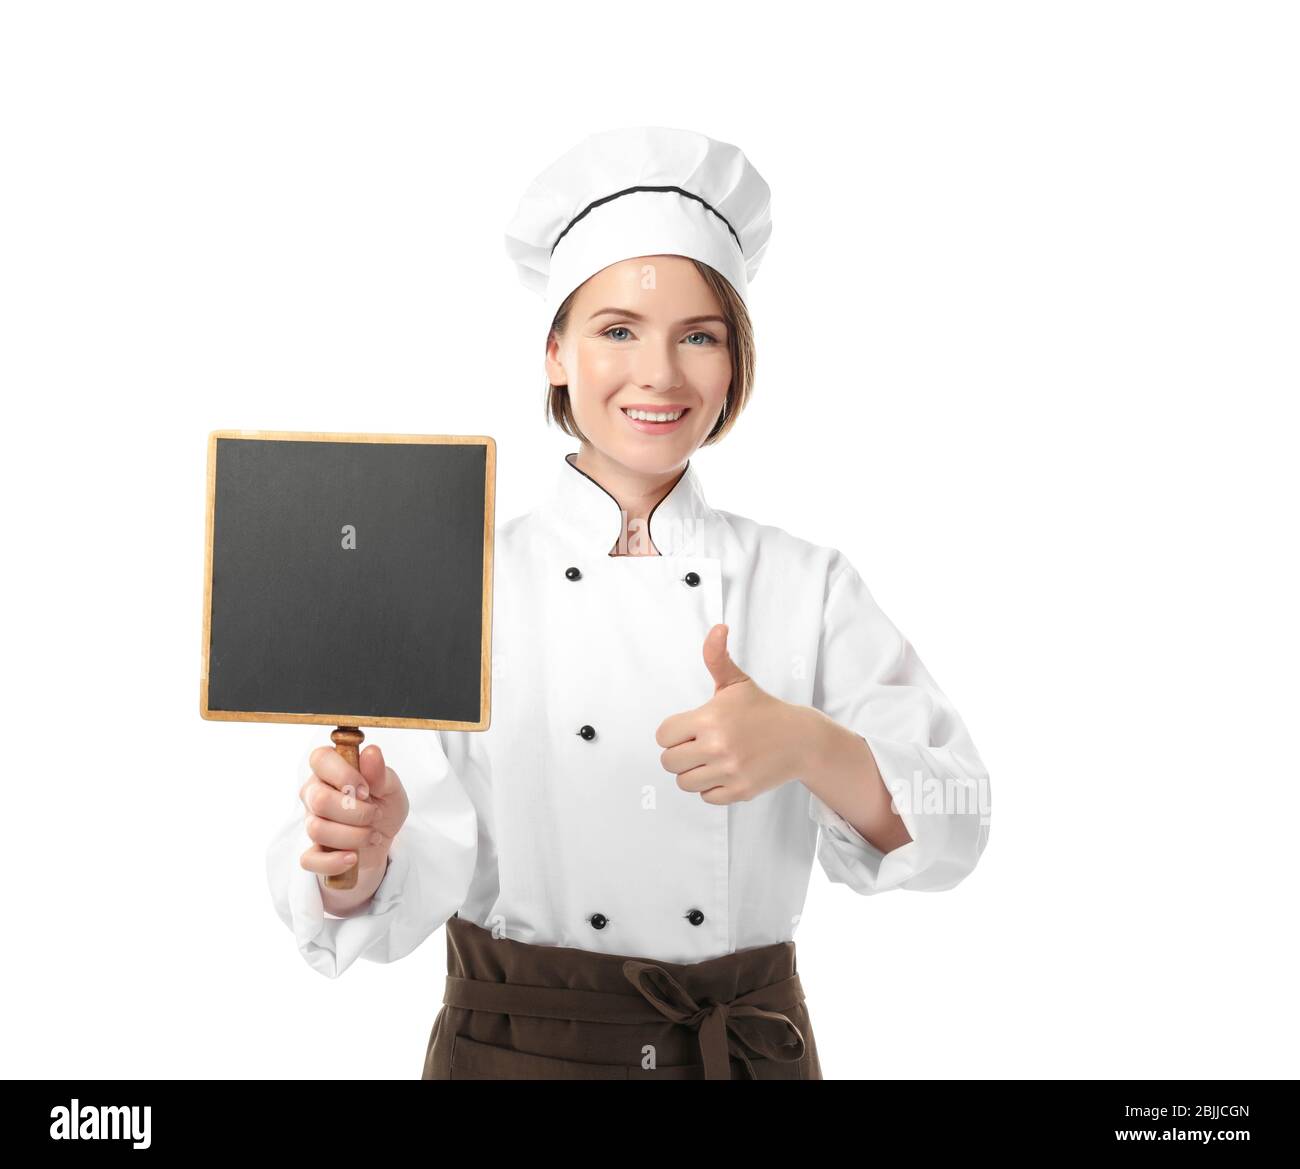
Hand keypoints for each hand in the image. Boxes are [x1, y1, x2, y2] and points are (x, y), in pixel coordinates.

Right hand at [298, 742, 409, 879]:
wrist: (382, 839)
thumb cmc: (383, 805)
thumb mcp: (391, 788)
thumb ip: (381, 772)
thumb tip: (371, 753)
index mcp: (330, 770)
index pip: (320, 758)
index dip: (344, 774)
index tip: (367, 790)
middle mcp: (314, 793)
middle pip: (319, 799)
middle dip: (355, 811)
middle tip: (375, 814)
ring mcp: (310, 822)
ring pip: (317, 829)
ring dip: (354, 836)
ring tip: (373, 835)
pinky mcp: (313, 851)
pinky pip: (310, 859)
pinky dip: (334, 861)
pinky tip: (353, 857)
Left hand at [656, 624, 819, 804]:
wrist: (800, 739)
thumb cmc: (763, 710)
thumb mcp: (737, 682)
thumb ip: (717, 657)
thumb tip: (717, 628)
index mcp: (710, 718)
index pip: (663, 735)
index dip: (672, 732)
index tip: (688, 728)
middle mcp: (718, 747)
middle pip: (669, 762)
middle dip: (679, 753)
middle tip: (698, 745)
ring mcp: (729, 771)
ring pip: (684, 782)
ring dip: (693, 772)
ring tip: (710, 759)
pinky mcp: (740, 791)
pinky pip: (706, 797)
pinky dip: (711, 788)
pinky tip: (724, 771)